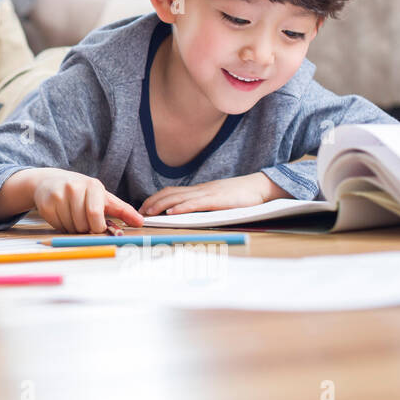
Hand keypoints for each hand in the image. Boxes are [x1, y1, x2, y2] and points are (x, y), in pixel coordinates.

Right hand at [30, 168, 143, 233]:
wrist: (50, 181)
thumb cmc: (81, 191)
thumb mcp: (103, 197)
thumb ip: (123, 210)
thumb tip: (141, 222)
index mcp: (93, 186)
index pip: (95, 215)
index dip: (97, 226)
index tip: (98, 226)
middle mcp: (74, 187)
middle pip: (83, 224)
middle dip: (86, 229)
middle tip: (84, 220)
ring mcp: (58, 195)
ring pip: (70, 227)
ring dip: (74, 228)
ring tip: (73, 216)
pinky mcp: (45, 204)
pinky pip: (58, 226)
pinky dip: (62, 226)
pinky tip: (62, 215)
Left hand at [140, 172, 289, 215]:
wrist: (259, 187)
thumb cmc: (240, 196)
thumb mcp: (218, 199)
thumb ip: (204, 203)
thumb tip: (189, 212)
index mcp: (200, 190)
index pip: (172, 191)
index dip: (156, 198)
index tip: (144, 206)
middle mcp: (200, 190)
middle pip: (170, 193)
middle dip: (153, 202)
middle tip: (139, 211)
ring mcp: (208, 194)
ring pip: (179, 198)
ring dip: (161, 205)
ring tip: (148, 212)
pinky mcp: (217, 201)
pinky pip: (196, 203)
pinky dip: (182, 207)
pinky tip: (172, 212)